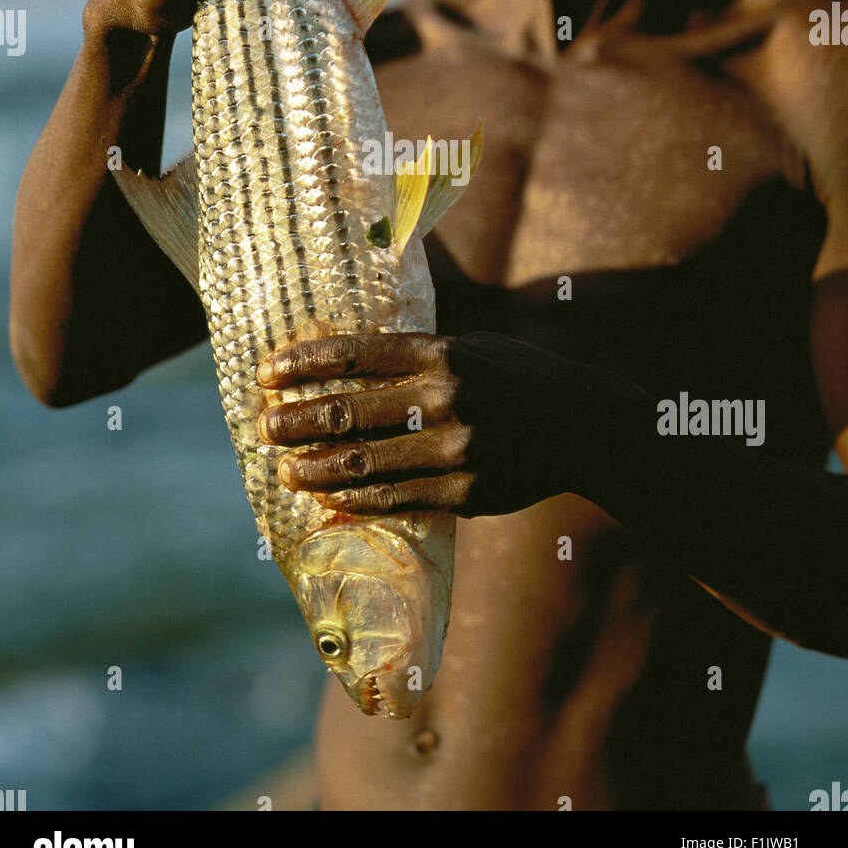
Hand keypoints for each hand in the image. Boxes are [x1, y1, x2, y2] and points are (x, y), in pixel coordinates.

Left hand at [256, 331, 568, 517]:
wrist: (584, 425)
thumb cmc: (518, 377)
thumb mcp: (474, 347)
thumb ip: (418, 355)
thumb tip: (345, 363)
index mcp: (445, 352)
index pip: (357, 355)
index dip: (304, 364)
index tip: (266, 373)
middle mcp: (448, 397)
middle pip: (350, 412)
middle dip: (296, 421)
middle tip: (264, 428)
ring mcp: (457, 448)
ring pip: (364, 464)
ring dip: (315, 469)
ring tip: (286, 470)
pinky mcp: (467, 490)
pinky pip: (396, 499)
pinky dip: (356, 500)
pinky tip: (330, 498)